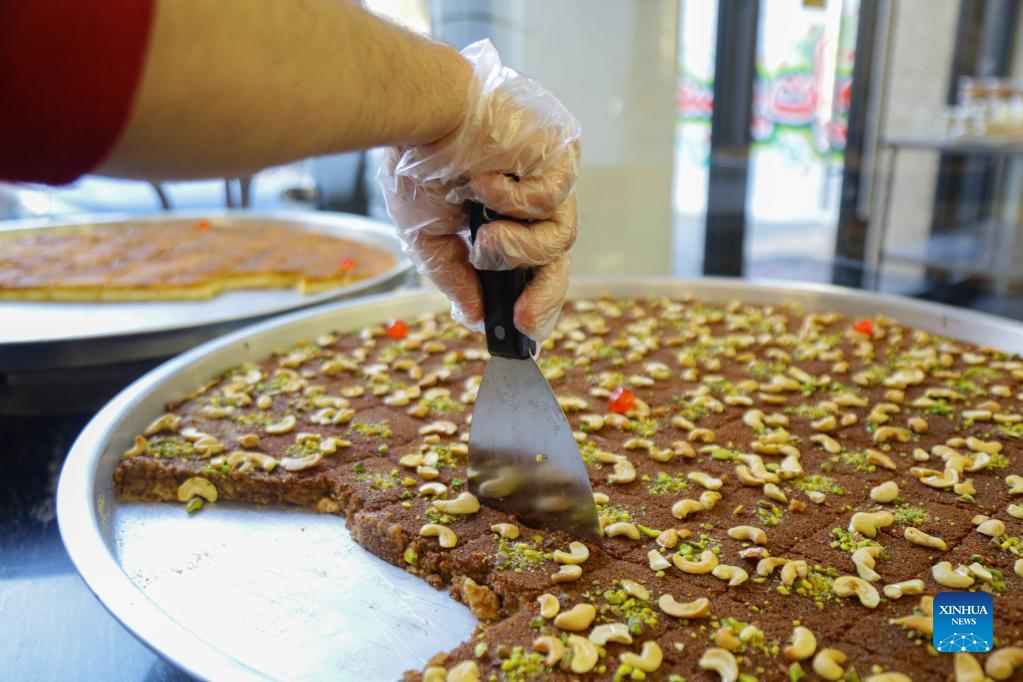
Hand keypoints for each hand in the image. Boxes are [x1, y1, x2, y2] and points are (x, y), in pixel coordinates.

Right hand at [378, 40, 579, 341]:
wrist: (418, 109)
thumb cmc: (418, 160)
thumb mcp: (427, 235)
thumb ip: (453, 276)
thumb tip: (472, 315)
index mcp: (505, 218)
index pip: (533, 267)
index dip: (531, 300)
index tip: (518, 330)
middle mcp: (533, 200)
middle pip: (558, 259)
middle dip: (543, 295)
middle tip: (521, 320)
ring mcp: (549, 176)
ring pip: (560, 236)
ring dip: (517, 248)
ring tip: (485, 237)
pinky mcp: (558, 153)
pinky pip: (552, 199)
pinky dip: (514, 201)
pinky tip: (485, 184)